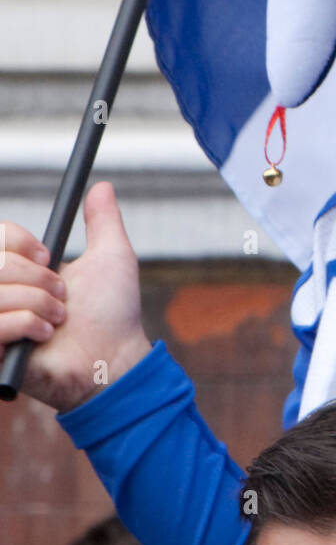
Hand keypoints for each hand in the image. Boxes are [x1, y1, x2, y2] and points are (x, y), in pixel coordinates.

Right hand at [0, 182, 150, 411]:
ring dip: (39, 303)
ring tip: (58, 319)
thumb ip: (102, 221)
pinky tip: (46, 336)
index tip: (50, 257)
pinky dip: (28, 324)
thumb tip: (102, 186)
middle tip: (62, 296)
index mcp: (21, 271)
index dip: (20, 243)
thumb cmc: (114, 313)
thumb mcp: (111, 256)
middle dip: (38, 278)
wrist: (115, 358)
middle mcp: (3, 294)